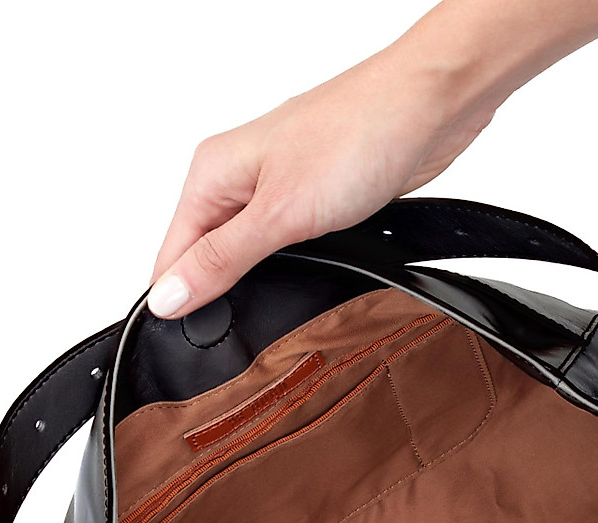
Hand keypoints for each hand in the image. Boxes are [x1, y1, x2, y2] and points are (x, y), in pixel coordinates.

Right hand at [146, 51, 496, 319]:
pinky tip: (303, 282)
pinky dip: (290, 268)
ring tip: (271, 313)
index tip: (194, 341)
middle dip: (217, 297)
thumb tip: (168, 297)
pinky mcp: (314, 198)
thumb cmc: (358, 135)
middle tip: (238, 338)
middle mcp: (238, 177)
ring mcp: (277, 187)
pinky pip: (284, 245)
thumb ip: (222, 259)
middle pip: (204, 256)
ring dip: (255, 284)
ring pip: (246, 253)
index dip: (177, 302)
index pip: (171, 255)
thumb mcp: (279, 214)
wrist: (430, 106)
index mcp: (212, 173)